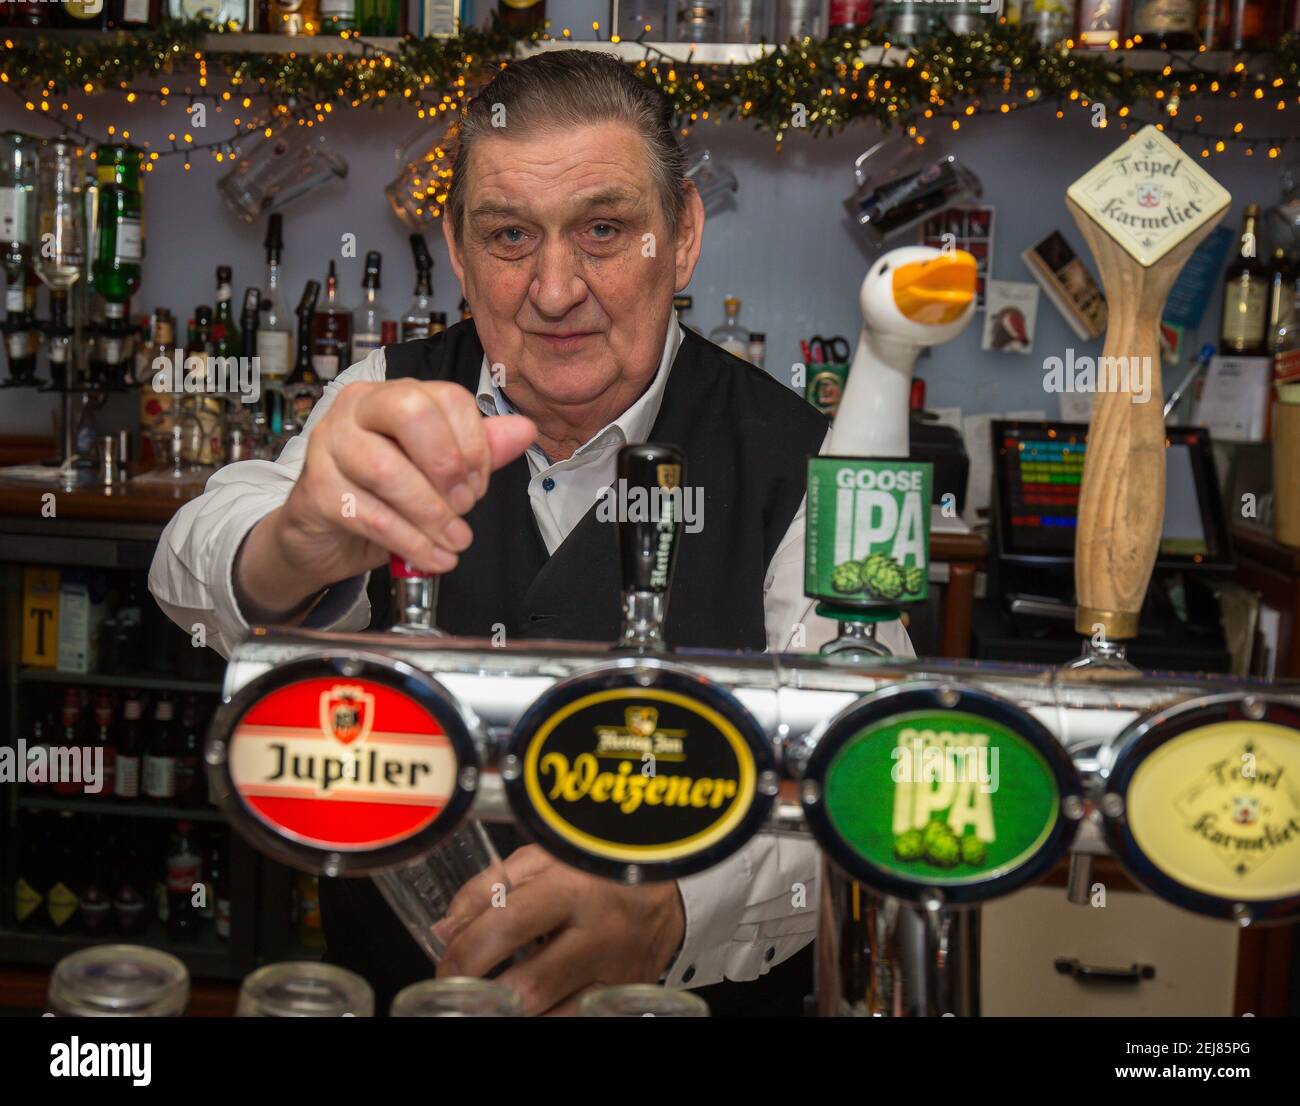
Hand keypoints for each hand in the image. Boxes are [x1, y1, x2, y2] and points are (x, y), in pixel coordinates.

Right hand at [238, 380, 535, 614]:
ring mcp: (330, 446)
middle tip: (465, 504)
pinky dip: (410, 542)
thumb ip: (478, 449)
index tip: (479, 483)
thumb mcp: (433, 471)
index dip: (475, 444)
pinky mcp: (317, 491)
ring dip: (432, 514)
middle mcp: (357, 410)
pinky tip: (432, 557)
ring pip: (388, 470)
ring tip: (454, 541)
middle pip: (413, 413)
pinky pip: (371, 515)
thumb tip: (523, 430)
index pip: (446, 398)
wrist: (323, 533)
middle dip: (449, 466)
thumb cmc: (381, 494)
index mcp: (392, 395)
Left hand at [436, 845, 685, 1015]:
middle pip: (528, 987)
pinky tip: (530, 1003)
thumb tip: (448, 930)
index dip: (466, 953)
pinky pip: (575, 1019)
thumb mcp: (545, 860)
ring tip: (496, 999)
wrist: (666, 893)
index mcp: (575, 888)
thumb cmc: (599, 870)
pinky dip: (545, 1015)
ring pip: (551, 1016)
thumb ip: (491, 888)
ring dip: (513, 1012)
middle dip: (484, 998)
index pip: (508, 926)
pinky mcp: (623, 999)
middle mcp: (599, 936)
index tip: (447, 967)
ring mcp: (616, 975)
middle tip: (464, 994)